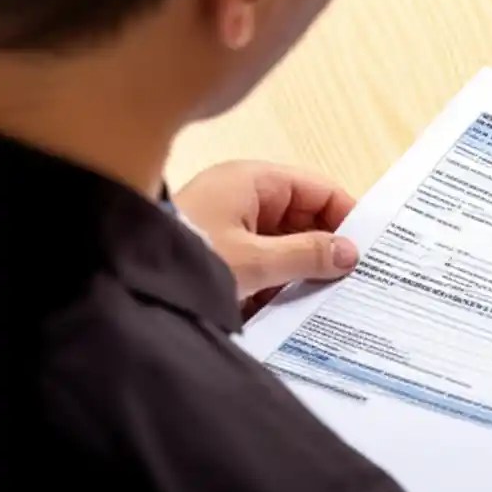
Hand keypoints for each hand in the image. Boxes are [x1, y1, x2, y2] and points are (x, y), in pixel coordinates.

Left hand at [174, 161, 359, 305]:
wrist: (121, 284)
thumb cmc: (185, 257)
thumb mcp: (254, 261)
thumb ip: (307, 255)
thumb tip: (350, 253)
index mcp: (253, 181)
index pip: (318, 189)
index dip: (347, 217)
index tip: (370, 249)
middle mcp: (243, 198)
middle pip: (303, 219)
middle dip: (326, 250)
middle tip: (355, 281)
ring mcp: (229, 226)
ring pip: (284, 246)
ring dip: (302, 271)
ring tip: (330, 299)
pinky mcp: (219, 255)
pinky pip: (263, 265)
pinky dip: (278, 284)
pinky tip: (294, 309)